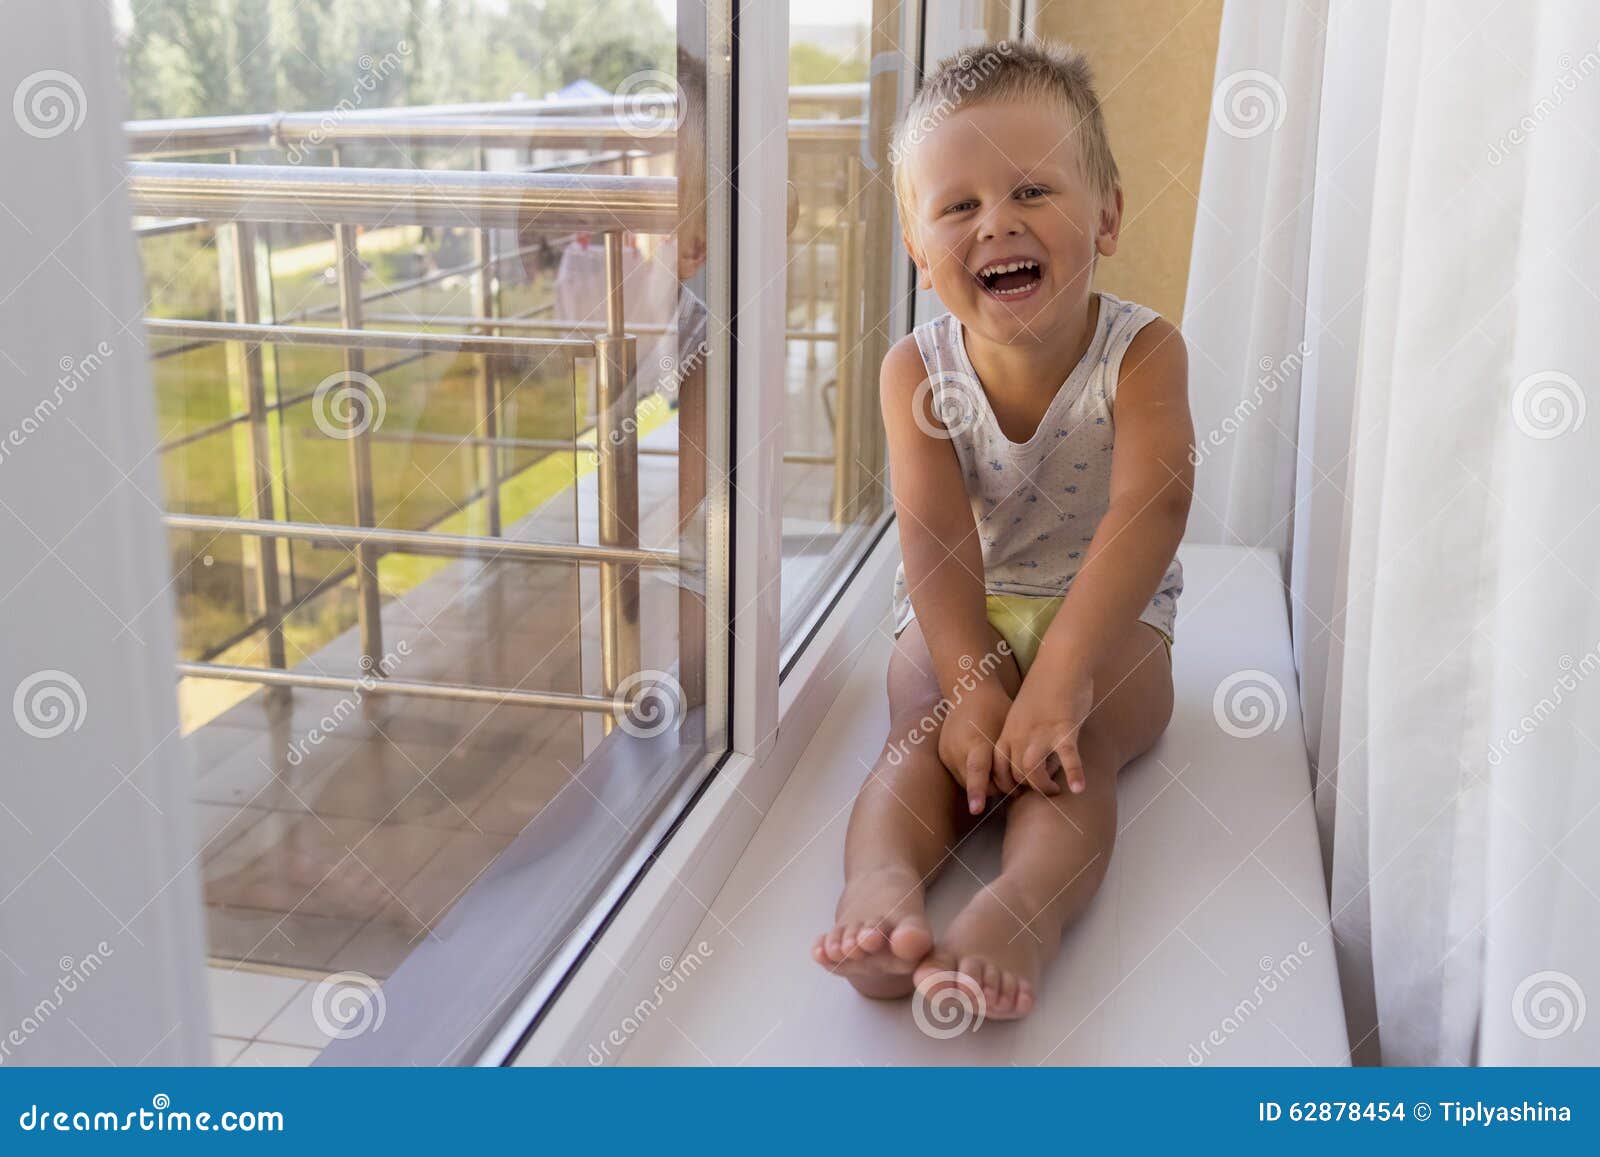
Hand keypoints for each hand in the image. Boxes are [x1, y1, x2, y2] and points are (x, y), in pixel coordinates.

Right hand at [936, 683, 1011, 815]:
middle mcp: (957, 749)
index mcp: (976, 741)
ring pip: (968, 782)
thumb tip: (1027, 784)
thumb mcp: (1008, 730)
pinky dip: (973, 775)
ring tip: (998, 769)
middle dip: (996, 788)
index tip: (976, 810)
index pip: (977, 771)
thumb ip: (1012, 758)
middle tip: (1014, 784)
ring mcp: (947, 752)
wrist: (968, 692)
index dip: (977, 791)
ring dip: (984, 783)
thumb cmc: (996, 709)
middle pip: (977, 783)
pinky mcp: (942, 755)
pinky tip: (984, 762)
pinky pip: (961, 774)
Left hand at [995, 665, 1094, 795]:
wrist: (1061, 661)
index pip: (997, 767)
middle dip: (1028, 789)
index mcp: (1009, 730)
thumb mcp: (1026, 713)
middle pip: (1015, 773)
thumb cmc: (1047, 686)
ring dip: (1043, 786)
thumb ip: (1027, 735)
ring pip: (1032, 770)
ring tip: (1057, 792)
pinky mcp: (1065, 727)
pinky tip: (1079, 788)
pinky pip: (1067, 756)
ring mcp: (1041, 731)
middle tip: (1046, 791)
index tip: (1020, 791)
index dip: (1007, 784)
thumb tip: (1037, 759)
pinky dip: (1073, 773)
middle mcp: (1020, 734)